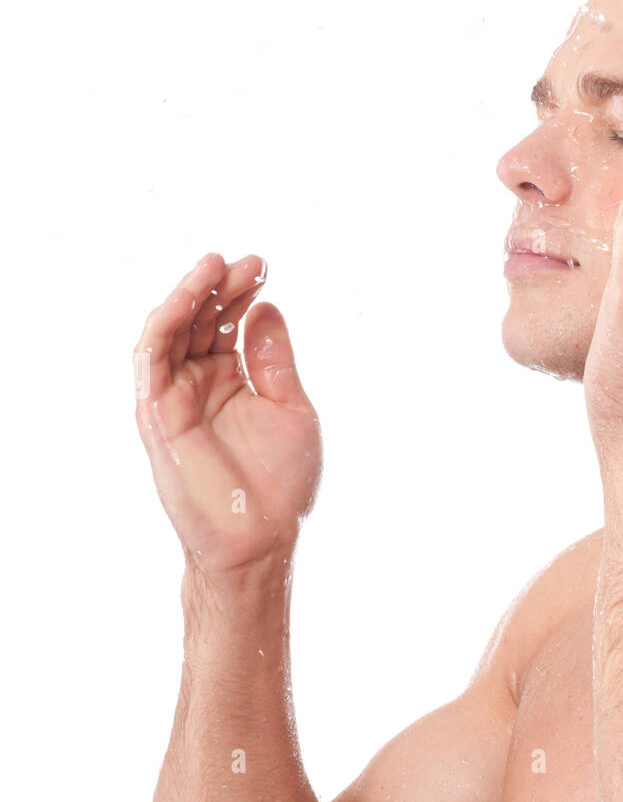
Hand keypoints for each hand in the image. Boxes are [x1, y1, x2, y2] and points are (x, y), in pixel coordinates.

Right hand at [134, 253, 321, 578]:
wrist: (260, 538)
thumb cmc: (279, 484)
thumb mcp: (291, 408)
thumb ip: (274, 358)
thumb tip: (266, 306)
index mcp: (231, 381)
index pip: (229, 323)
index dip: (242, 293)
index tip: (264, 268)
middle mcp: (199, 383)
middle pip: (201, 320)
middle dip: (221, 287)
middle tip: (249, 263)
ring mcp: (176, 397)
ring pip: (171, 331)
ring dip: (190, 295)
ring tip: (216, 266)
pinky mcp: (156, 414)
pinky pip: (151, 359)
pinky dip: (166, 324)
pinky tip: (189, 299)